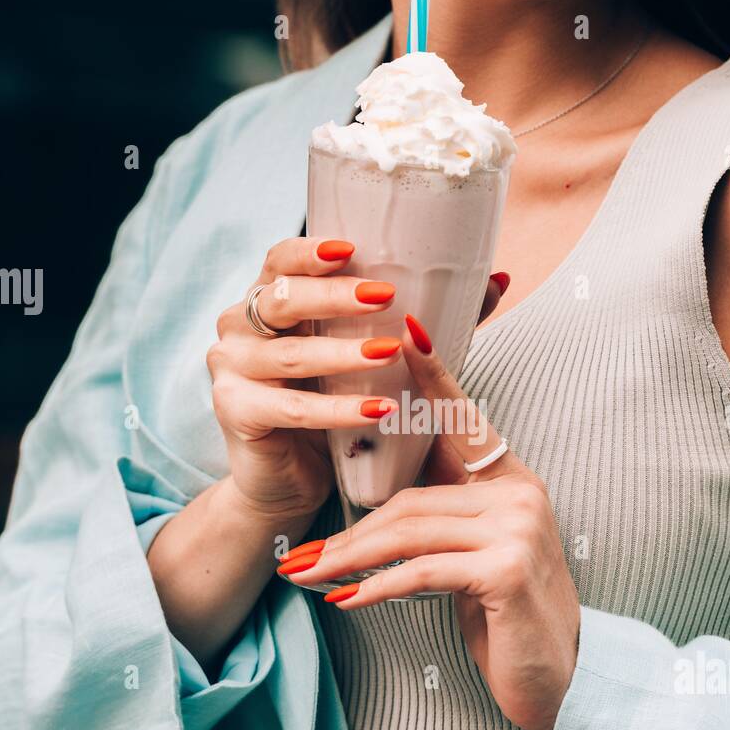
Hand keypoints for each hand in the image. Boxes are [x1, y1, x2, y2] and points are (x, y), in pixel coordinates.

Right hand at [207, 238, 509, 521]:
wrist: (296, 479)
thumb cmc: (336, 406)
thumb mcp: (377, 356)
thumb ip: (427, 316)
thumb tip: (499, 279)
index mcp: (271, 299)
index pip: (280, 258)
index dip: (311, 251)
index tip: (353, 250)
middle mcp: (241, 325)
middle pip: (280, 298)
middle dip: (332, 296)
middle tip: (383, 297)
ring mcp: (231, 368)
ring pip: (287, 355)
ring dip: (341, 353)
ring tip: (388, 354)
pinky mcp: (235, 412)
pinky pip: (289, 408)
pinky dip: (335, 411)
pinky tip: (377, 411)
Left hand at [278, 313, 580, 729]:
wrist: (558, 684)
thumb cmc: (507, 622)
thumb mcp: (472, 562)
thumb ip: (442, 523)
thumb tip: (378, 514)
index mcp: (512, 483)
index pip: (464, 421)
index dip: (434, 377)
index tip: (404, 333)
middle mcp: (520, 495)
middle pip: (412, 496)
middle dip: (349, 531)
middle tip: (299, 558)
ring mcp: (518, 530)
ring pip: (410, 531)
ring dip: (350, 560)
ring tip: (307, 579)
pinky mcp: (506, 570)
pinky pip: (422, 570)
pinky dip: (378, 587)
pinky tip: (347, 601)